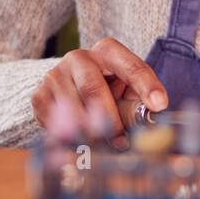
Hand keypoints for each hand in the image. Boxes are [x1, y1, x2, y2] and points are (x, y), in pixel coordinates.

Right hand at [31, 37, 167, 143]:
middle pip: (94, 89)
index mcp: (108, 51)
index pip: (131, 66)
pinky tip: (81, 143)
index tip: (159, 105)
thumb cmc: (108, 90)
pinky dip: (70, 138)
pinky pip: (55, 123)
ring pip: (72, 110)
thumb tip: (152, 122)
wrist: (68, 88)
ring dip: (89, 133)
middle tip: (122, 142)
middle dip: (110, 119)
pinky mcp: (40, 96)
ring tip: (104, 147)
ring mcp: (55, 75)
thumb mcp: (128, 91)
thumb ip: (139, 105)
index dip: (147, 86)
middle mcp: (79, 57)